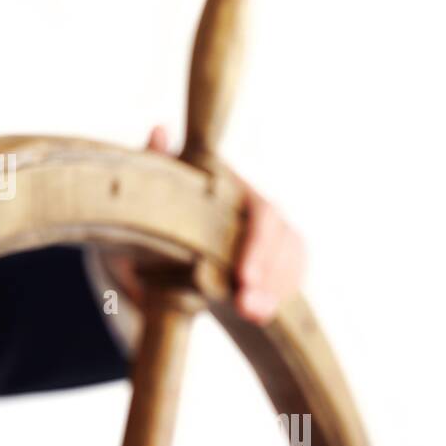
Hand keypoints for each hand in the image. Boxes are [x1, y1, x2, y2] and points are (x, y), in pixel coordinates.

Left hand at [108, 126, 305, 323]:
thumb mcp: (155, 193)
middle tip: (246, 307)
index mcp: (238, 190)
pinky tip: (260, 315)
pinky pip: (289, 278)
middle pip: (281, 243)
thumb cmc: (163, 209)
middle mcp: (262, 211)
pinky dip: (275, 298)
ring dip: (272, 292)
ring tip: (251, 314)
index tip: (243, 276)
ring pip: (289, 263)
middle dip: (268, 276)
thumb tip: (158, 130)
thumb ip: (158, 165)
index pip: (263, 214)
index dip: (258, 245)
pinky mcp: (277, 261)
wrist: (165, 239)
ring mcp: (274, 237)